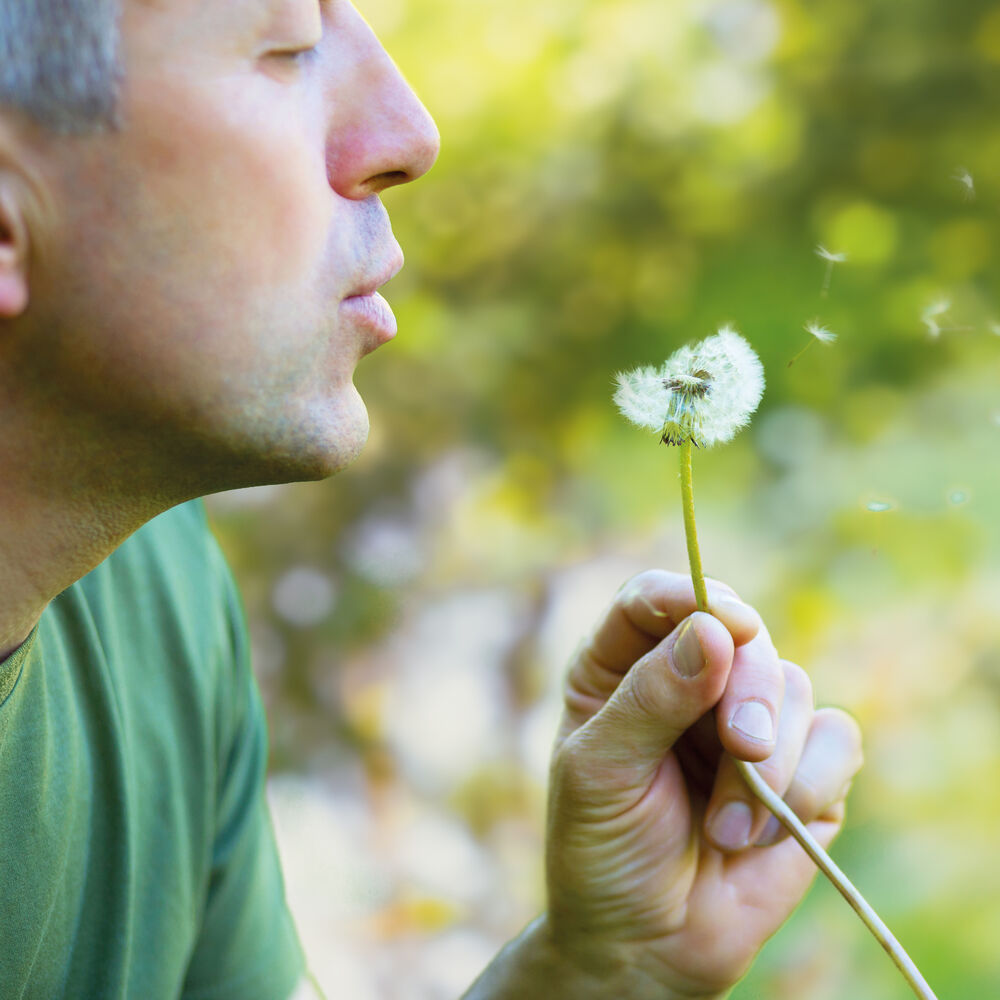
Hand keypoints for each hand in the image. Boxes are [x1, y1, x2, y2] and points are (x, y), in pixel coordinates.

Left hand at [542, 570, 863, 997]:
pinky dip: (811, 785)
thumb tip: (714, 629)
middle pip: (743, 635)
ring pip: (795, 686)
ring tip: (724, 829)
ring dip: (770, 765)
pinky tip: (758, 837)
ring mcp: (752, 718)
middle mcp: (690, 680)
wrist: (648, 944)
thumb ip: (650, 698)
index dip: (689, 595)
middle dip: (750, 692)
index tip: (726, 621)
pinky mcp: (806, 765)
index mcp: (623, 667)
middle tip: (743, 747)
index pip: (654, 599)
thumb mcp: (601, 771)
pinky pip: (839, 740)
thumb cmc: (604, 849)